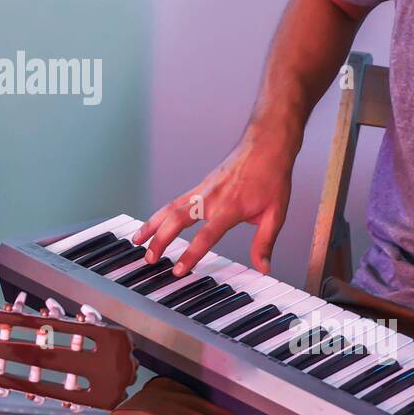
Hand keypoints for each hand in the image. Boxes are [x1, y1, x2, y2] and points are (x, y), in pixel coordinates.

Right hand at [134, 138, 292, 276]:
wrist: (266, 143)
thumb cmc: (272, 175)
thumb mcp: (276, 213)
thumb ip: (264, 242)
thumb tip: (263, 267)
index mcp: (230, 207)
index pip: (206, 235)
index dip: (191, 254)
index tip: (178, 270)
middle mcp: (211, 197)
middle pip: (177, 220)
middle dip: (160, 240)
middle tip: (150, 259)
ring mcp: (202, 190)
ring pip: (170, 208)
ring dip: (152, 225)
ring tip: (137, 241)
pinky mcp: (200, 186)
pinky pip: (175, 201)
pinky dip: (160, 213)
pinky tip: (152, 223)